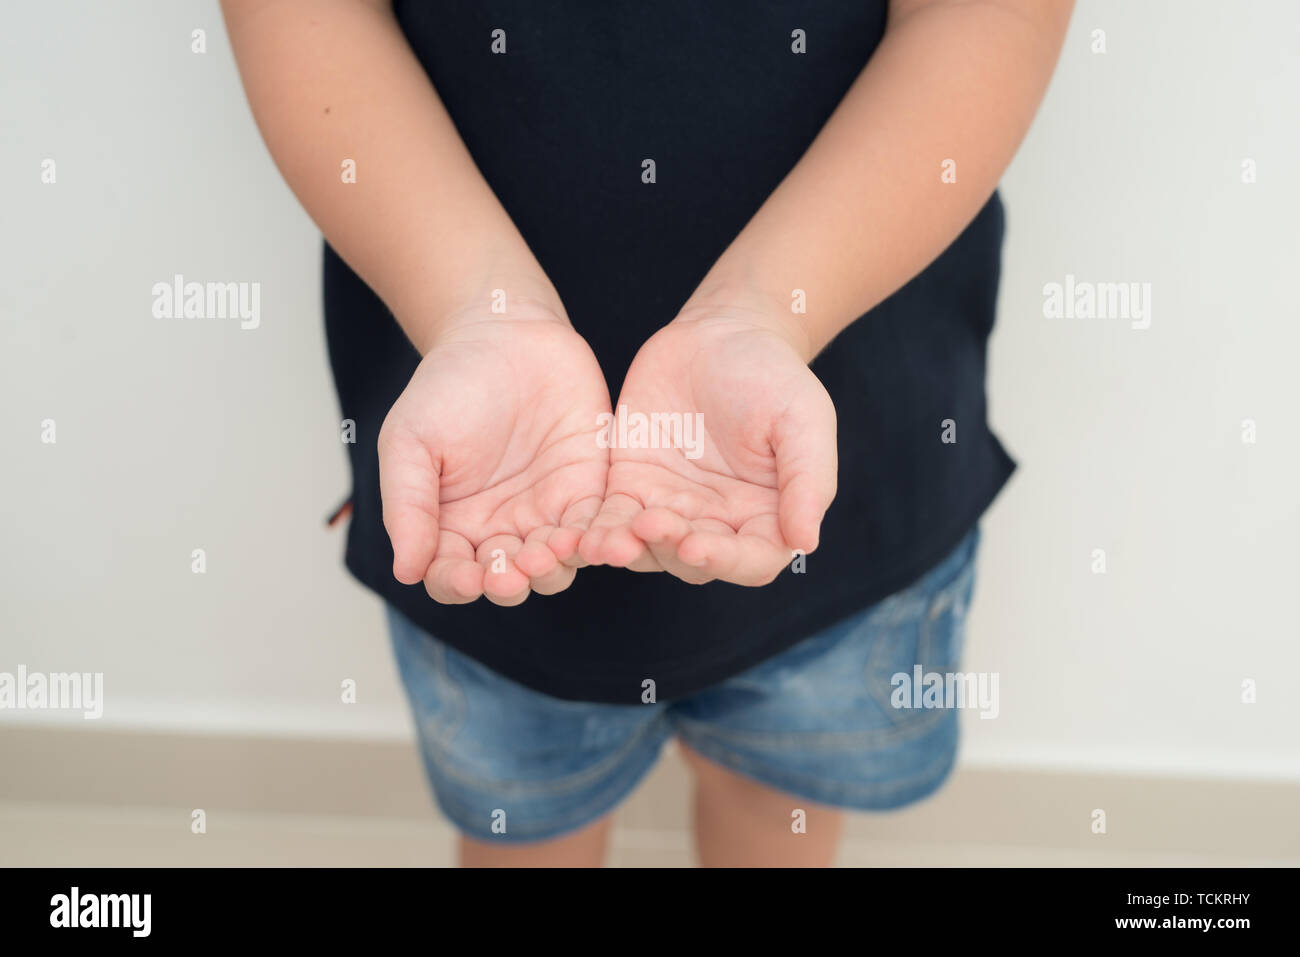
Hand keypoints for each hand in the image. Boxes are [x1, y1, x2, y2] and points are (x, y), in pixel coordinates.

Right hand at [378, 304, 610, 604]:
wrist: (505, 335)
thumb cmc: (448, 386)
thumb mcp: (410, 441)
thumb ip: (408, 506)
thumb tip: (404, 572)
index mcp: (451, 526)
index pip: (451, 576)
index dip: (457, 584)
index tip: (466, 578)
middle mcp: (500, 530)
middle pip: (506, 580)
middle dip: (509, 583)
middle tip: (512, 575)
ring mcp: (546, 515)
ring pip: (553, 566)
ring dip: (550, 568)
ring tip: (546, 556)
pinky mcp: (587, 493)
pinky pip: (594, 530)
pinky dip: (592, 542)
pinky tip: (588, 540)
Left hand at [579, 293, 836, 585]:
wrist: (719, 334)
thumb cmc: (772, 375)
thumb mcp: (803, 420)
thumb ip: (807, 481)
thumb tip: (805, 543)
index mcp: (766, 518)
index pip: (750, 560)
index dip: (725, 561)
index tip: (697, 546)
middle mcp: (718, 525)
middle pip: (692, 562)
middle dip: (668, 550)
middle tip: (646, 527)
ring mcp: (671, 510)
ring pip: (647, 551)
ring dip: (626, 550)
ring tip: (604, 542)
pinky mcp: (630, 489)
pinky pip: (610, 521)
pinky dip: (596, 531)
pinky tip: (579, 533)